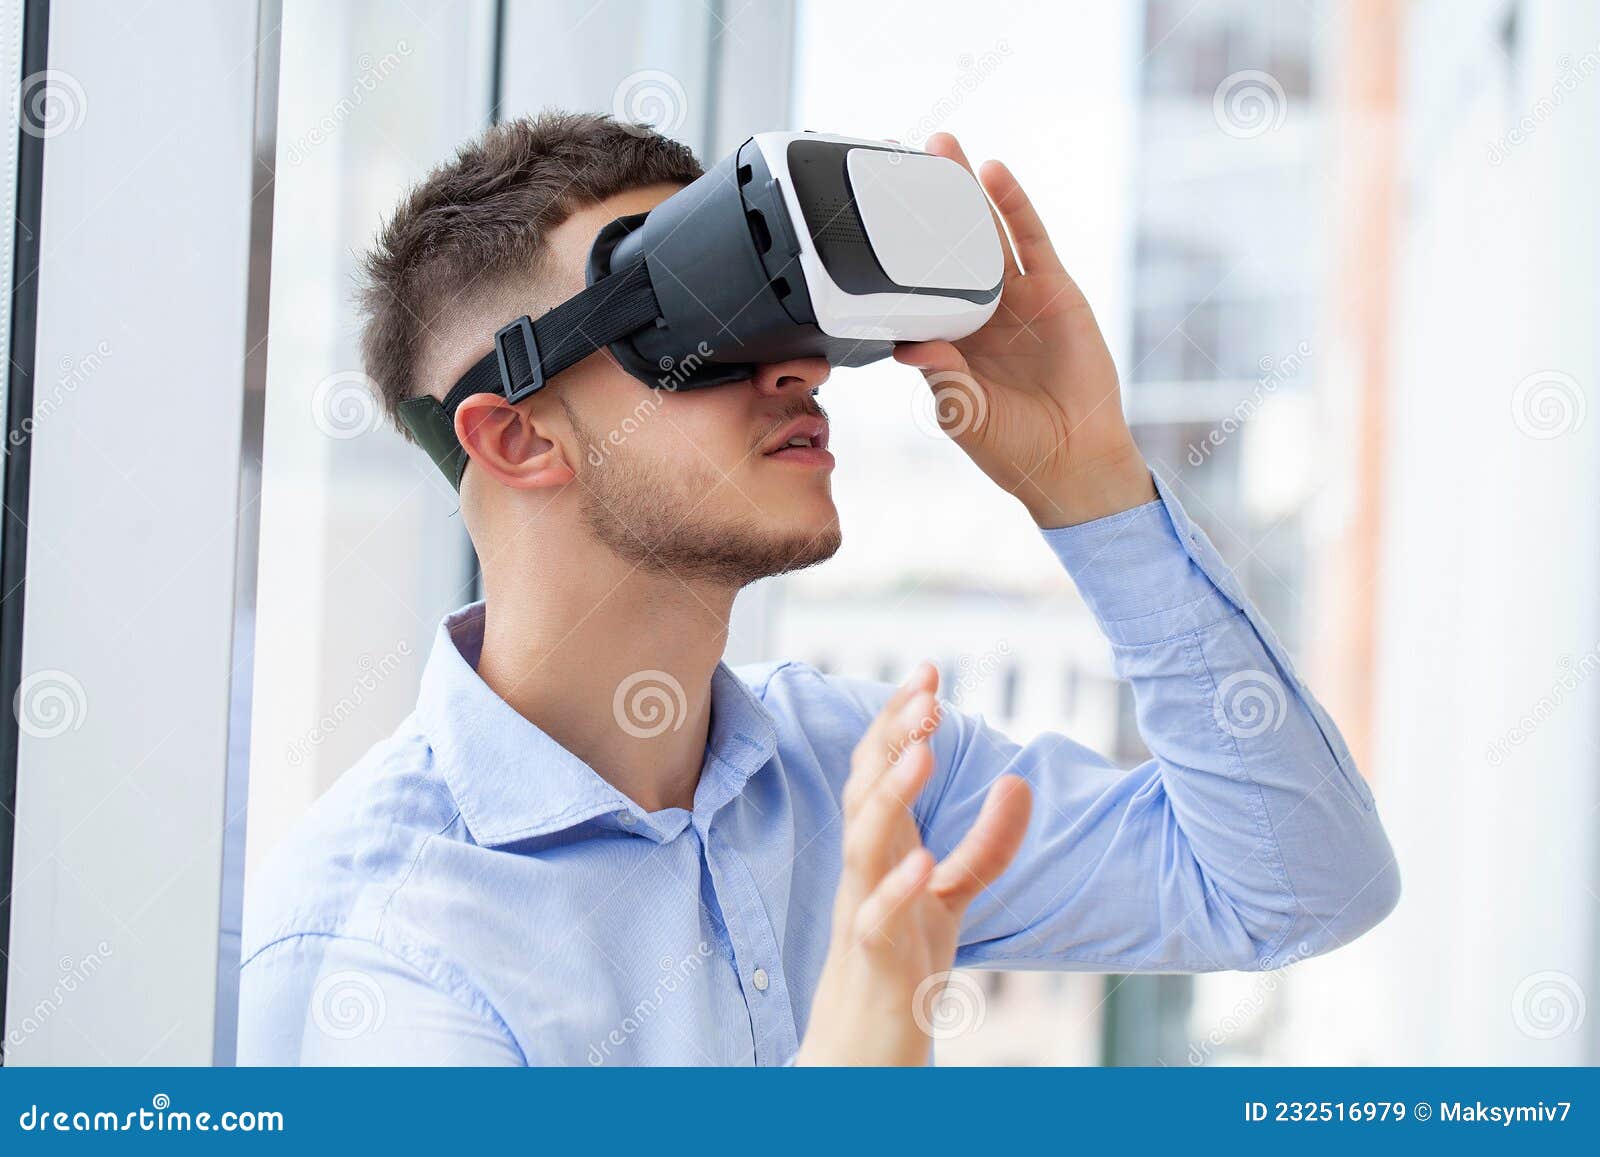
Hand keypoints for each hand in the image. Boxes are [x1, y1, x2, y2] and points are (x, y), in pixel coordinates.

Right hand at [796, 663, 1031, 1065]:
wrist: (862, 1047)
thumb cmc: (902, 961)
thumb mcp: (955, 894)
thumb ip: (988, 842)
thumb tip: (1019, 780)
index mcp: (882, 846)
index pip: (879, 768)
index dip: (899, 720)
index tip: (929, 671)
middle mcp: (864, 868)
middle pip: (866, 788)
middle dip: (891, 737)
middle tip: (924, 691)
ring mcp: (862, 908)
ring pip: (862, 842)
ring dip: (891, 795)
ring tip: (923, 750)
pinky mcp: (872, 956)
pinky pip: (876, 916)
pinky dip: (896, 887)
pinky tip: (923, 861)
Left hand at [893, 133, 1155, 527]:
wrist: (1073, 460)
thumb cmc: (1013, 448)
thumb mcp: (964, 414)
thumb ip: (940, 374)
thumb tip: (907, 343)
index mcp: (949, 341)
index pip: (916, 286)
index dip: (898, 252)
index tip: (871, 216)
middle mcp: (981, 313)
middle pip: (948, 246)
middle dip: (928, 202)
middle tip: (903, 156)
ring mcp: (1018, 299)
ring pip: (986, 233)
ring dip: (966, 190)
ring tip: (943, 149)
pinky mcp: (1054, 291)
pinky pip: (1031, 241)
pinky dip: (1014, 205)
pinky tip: (994, 174)